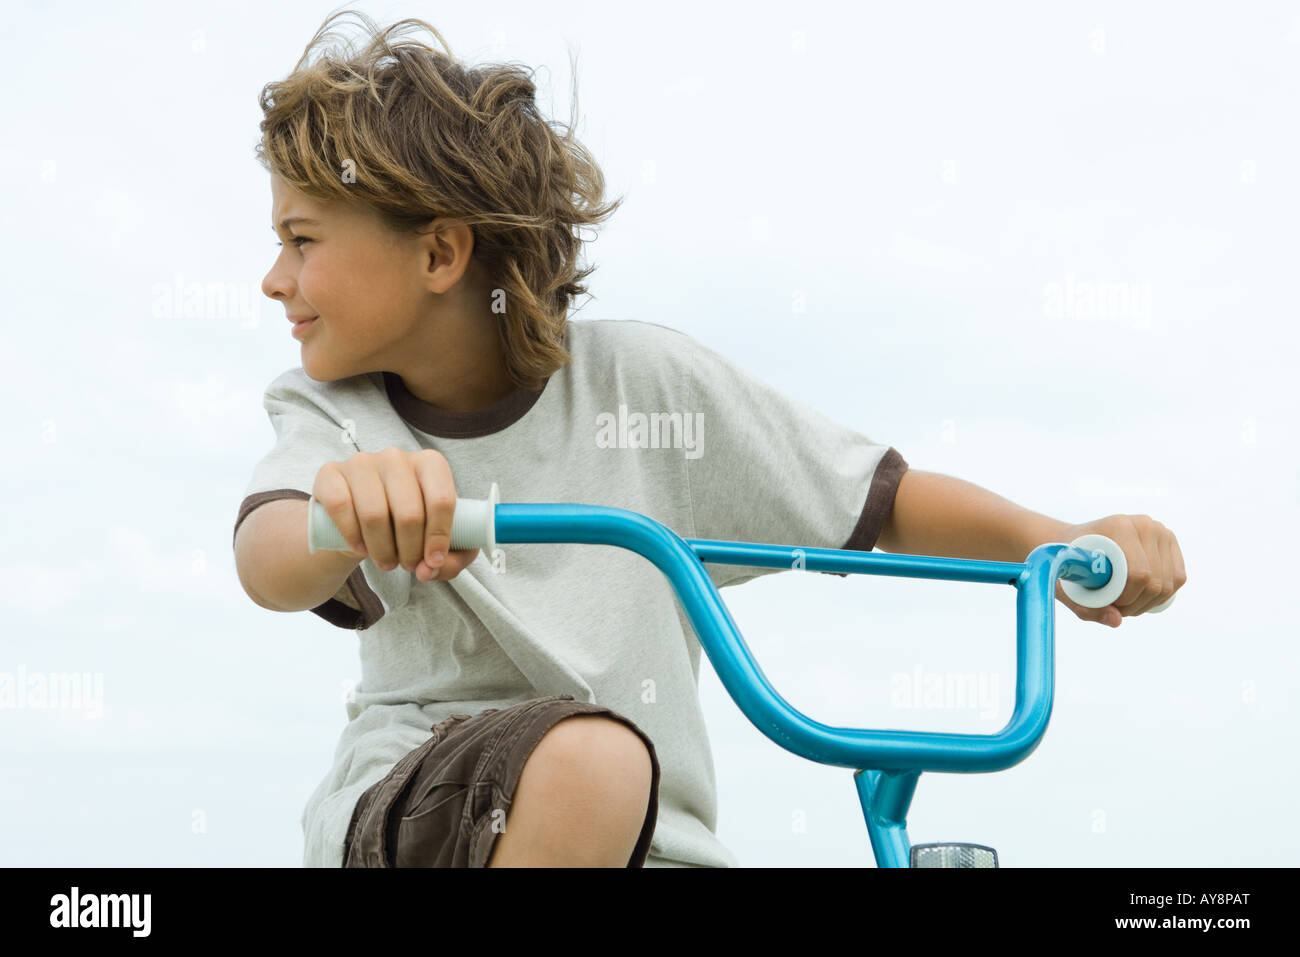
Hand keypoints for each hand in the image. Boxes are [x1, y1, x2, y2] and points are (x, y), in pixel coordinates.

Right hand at [311, 447, 479, 581]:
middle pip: (409, 513)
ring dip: (382, 550)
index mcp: (431, 464)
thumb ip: (451, 559)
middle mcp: (397, 457)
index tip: (432, 562)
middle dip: (410, 550)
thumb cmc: (405, 527)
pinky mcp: (331, 473)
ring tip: (386, 562)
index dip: (439, 538)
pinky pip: (341, 507)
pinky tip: (360, 548)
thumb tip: (430, 568)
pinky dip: (352, 535)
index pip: (442, 500)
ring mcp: (362, 462)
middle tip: (407, 566)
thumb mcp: (436, 541)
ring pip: (374, 514)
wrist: (359, 519)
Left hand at [1055, 514, 1186, 626]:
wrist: (1076, 545)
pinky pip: (1178, 577)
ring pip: (1169, 583)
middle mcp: (1144, 524)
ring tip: (1127, 603)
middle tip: (1118, 608)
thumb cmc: (1071, 567)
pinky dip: (1164, 594)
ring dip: (1149, 602)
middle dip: (1137, 604)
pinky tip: (1144, 596)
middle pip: (1156, 581)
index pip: (1138, 574)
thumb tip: (1117, 621)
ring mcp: (1160, 531)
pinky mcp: (1169, 541)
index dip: (1127, 599)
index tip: (1110, 606)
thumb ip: (1088, 608)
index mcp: (1119, 527)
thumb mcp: (1068, 589)